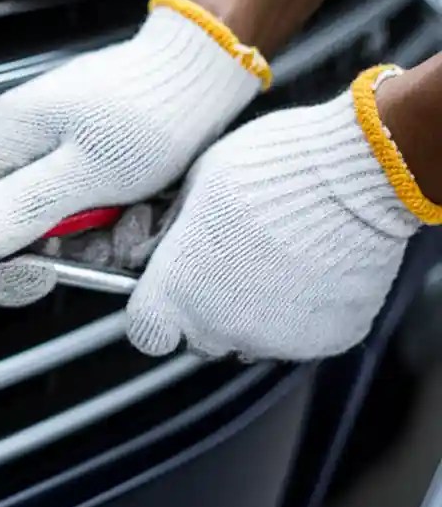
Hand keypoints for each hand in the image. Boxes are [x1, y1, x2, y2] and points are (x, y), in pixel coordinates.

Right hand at [0, 0, 263, 306]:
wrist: (202, 70)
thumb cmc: (154, 112)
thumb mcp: (88, 171)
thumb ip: (24, 206)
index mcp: (7, 137)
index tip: (24, 266)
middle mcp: (19, 138)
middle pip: (3, 218)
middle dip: (47, 246)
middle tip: (88, 246)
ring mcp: (49, 142)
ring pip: (44, 215)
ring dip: (84, 235)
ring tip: (125, 221)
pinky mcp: (79, 148)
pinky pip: (74, 200)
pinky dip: (102, 217)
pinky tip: (131, 210)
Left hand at [127, 67, 421, 360]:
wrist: (360, 172)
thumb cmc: (271, 166)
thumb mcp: (194, 184)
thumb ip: (173, 230)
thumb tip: (164, 242)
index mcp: (176, 292)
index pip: (145, 331)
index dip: (155, 310)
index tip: (168, 287)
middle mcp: (220, 327)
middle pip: (199, 336)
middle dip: (206, 306)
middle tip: (231, 261)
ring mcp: (275, 340)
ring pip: (251, 336)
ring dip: (255, 308)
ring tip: (278, 258)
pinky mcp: (327, 340)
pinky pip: (303, 333)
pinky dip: (304, 309)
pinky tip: (315, 268)